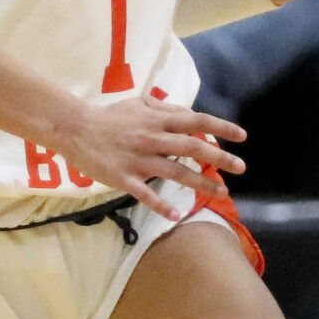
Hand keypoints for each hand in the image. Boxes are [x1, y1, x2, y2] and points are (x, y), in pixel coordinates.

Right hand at [60, 93, 245, 220]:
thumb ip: (165, 108)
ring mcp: (139, 160)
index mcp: (158, 120)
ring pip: (176, 173)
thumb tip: (190, 115)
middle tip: (241, 168)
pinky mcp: (124, 178)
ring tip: (221, 192)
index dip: (221, 128)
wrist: (76, 129)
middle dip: (220, 158)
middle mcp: (153, 139)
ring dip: (201, 183)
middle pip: (193, 148)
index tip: (242, 137)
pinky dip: (161, 205)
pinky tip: (176, 215)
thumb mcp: (140, 103)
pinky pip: (146, 194)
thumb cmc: (110, 116)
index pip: (196, 121)